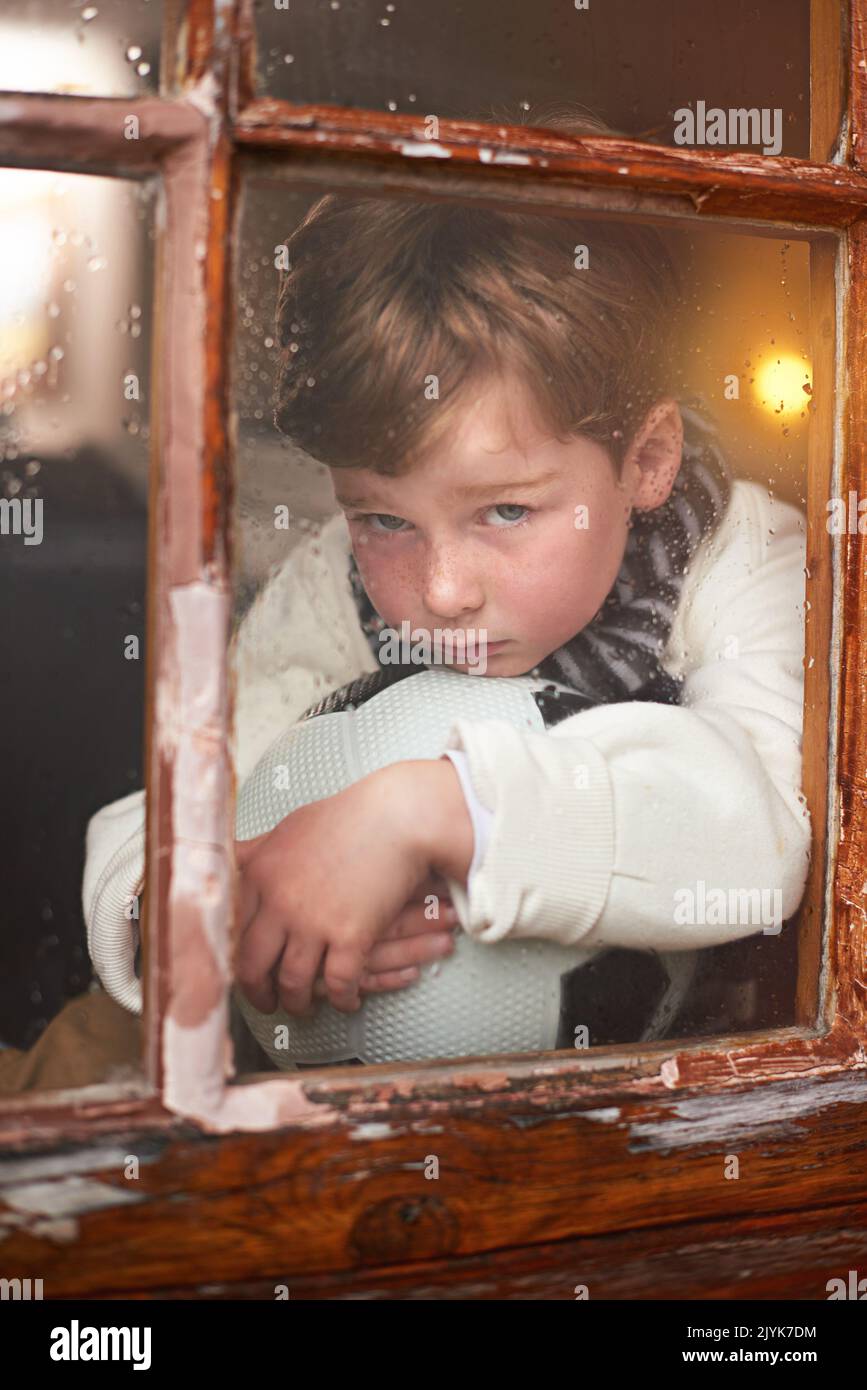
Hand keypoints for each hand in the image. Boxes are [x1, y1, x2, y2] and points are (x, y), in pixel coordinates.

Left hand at [235, 759, 472, 1016]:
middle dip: (258, 993)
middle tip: (267, 1002)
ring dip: (299, 1003)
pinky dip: (342, 999)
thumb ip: (257, 851)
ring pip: (293, 983)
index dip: (236, 960)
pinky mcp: (350, 936)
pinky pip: (339, 984)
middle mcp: (279, 902)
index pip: (231, 934)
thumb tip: (232, 859)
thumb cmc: (347, 817)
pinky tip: (347, 1001)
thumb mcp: (288, 827)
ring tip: (305, 1007)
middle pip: (253, 967)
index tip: (245, 971)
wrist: (397, 817)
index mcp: (259, 875)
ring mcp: (314, 922)